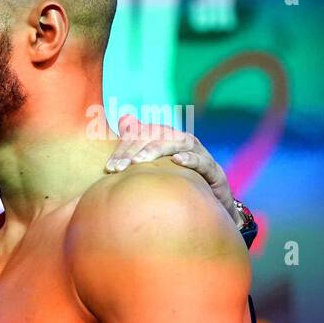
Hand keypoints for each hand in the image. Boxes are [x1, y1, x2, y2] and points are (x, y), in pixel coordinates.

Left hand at [105, 114, 240, 224]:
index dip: (124, 149)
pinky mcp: (214, 171)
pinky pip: (203, 162)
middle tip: (118, 167)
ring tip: (139, 160)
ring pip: (179, 143)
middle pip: (158, 137)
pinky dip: (191, 159)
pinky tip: (177, 160)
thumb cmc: (180, 183)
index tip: (109, 167)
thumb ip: (138, 146)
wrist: (212, 204)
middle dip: (135, 151)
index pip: (143, 136)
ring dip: (158, 149)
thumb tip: (124, 118)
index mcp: (169, 140)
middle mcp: (185, 143)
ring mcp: (201, 155)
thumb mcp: (157, 167)